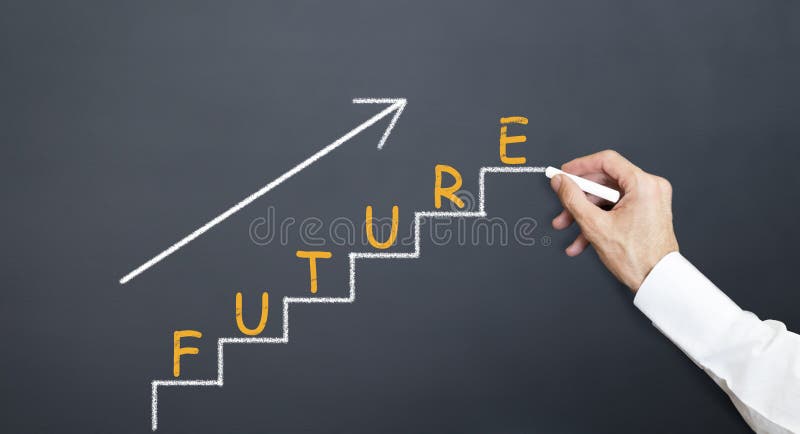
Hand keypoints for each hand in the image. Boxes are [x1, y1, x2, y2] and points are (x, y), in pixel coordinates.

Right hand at [550, 150, 678, 291]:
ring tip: (568, 229)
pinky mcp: (647, 211)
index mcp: (643, 185)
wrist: (657, 281)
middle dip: (579, 198)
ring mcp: (651, 200)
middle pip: (605, 182)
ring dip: (586, 213)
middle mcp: (651, 188)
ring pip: (608, 198)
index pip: (606, 161)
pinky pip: (617, 208)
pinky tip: (582, 240)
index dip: (580, 166)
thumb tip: (560, 181)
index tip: (564, 173)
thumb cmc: (637, 258)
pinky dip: (599, 220)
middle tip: (562, 206)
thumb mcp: (595, 225)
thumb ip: (572, 199)